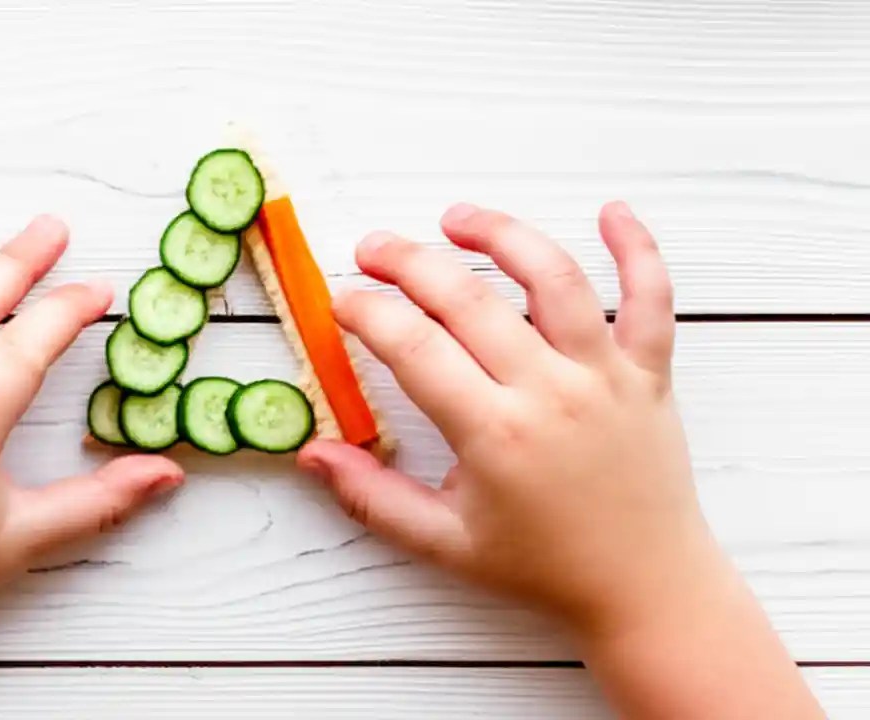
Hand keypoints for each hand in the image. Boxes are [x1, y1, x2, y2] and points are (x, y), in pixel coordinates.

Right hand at [299, 202, 710, 634]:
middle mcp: (551, 393)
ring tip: (457, 218)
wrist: (646, 590)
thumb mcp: (443, 543)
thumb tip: (310, 454)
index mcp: (495, 435)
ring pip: (554, 278)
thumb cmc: (542, 567)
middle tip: (372, 249)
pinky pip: (652, 298)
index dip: (368, 312)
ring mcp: (605, 376)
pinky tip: (611, 212)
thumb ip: (370, 499)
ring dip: (502, 235)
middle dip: (409, 262)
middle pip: (469, 299)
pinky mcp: (649, 374)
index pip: (415, 348)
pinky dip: (637, 249)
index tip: (341, 300)